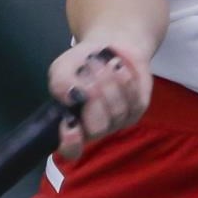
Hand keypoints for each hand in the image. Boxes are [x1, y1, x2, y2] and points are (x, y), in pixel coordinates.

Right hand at [47, 39, 151, 159]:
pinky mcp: (137, 109)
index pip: (70, 149)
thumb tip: (71, 96)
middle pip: (97, 129)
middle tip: (88, 70)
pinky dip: (125, 79)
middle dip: (93, 96)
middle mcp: (95, 128)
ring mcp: (117, 121)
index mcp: (72, 124)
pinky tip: (118, 66)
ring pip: (117, 111)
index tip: (70, 124)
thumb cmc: (80, 64)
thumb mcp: (62, 69)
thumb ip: (60, 83)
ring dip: (109, 81)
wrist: (107, 47)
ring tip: (101, 61)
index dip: (70, 142)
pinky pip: (134, 100)